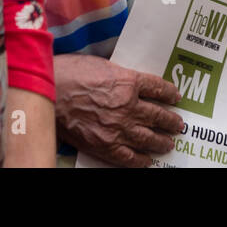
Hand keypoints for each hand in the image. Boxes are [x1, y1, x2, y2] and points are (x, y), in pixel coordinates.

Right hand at [54, 54, 183, 167]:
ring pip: (148, 137)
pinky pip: (129, 157)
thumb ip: (121, 76)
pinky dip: (141, 160)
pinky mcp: (105, 145)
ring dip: (162, 141)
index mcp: (128, 82)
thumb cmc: (71, 73)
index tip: (175, 97)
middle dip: (170, 121)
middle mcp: (128, 106)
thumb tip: (132, 84)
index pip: (158, 89)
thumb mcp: (103, 66)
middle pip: (158, 115)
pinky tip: (148, 160)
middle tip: (178, 125)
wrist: (49, 91)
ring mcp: (118, 127)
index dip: (169, 93)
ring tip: (169, 143)